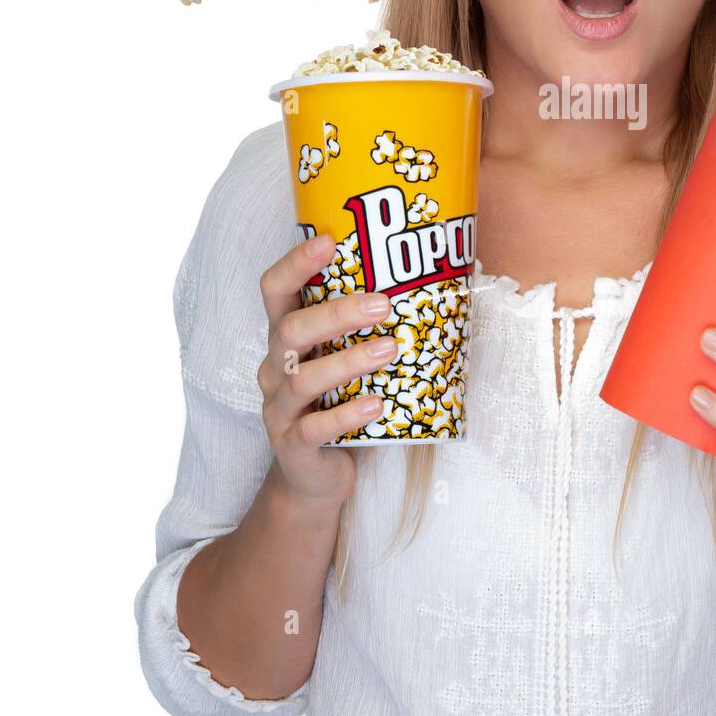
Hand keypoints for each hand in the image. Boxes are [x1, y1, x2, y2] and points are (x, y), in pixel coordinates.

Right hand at [257, 233, 397, 511]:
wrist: (315, 476)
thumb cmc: (339, 401)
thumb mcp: (345, 358)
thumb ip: (368, 327)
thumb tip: (441, 280)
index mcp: (285, 337)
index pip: (275, 289)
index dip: (295, 262)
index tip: (330, 240)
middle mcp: (274, 367)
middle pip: (290, 329)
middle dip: (336, 313)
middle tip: (383, 303)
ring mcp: (279, 408)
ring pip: (303, 378)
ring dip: (348, 361)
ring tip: (391, 350)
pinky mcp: (292, 445)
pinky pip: (314, 428)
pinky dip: (347, 415)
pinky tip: (377, 404)